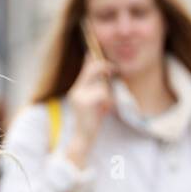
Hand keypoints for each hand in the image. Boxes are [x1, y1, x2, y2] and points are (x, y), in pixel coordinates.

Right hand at [64, 38, 117, 167]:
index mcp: (78, 88)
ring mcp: (79, 95)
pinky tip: (104, 111)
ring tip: (105, 107)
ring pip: (101, 84)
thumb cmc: (92, 120)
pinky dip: (108, 102)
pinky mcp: (84, 102)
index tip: (102, 53)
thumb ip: (98, 88)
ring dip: (108, 94)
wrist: (83, 137)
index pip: (86, 65)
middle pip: (92, 68)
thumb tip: (107, 72)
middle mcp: (76, 89)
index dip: (94, 57)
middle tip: (114, 70)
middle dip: (105, 67)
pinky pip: (102, 94)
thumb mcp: (96, 101)